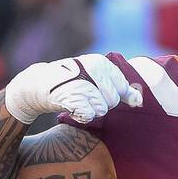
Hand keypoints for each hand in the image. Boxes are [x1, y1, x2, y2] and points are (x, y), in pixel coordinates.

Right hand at [4, 53, 142, 125]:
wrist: (38, 85)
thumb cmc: (71, 83)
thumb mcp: (97, 80)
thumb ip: (119, 89)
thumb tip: (139, 101)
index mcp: (101, 62)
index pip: (122, 87)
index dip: (112, 95)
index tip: (97, 92)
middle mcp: (92, 68)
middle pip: (113, 100)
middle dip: (101, 104)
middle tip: (84, 97)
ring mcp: (82, 81)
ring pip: (102, 109)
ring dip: (90, 110)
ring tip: (77, 101)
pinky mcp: (71, 95)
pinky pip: (89, 115)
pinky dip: (81, 116)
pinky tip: (72, 108)